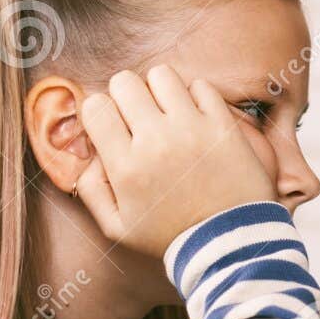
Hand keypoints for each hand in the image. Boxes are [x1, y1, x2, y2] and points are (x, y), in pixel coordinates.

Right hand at [76, 65, 277, 258]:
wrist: (231, 243)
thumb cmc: (173, 237)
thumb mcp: (118, 228)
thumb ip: (92, 191)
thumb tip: (88, 157)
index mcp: (125, 165)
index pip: (94, 106)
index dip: (100, 112)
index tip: (113, 126)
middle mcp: (155, 140)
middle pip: (124, 81)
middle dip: (127, 95)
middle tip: (140, 117)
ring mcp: (191, 129)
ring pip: (161, 75)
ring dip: (160, 90)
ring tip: (169, 113)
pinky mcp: (222, 125)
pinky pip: (201, 86)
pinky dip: (196, 96)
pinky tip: (197, 118)